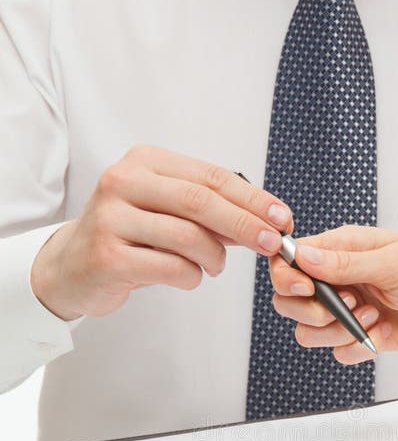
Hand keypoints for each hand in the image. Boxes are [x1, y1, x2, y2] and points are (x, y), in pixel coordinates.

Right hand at [31, 146, 292, 319]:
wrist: (71, 267)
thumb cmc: (130, 237)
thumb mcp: (167, 213)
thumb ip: (210, 213)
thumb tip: (267, 221)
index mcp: (145, 162)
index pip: (211, 176)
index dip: (252, 198)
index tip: (283, 217)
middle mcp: (124, 182)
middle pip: (201, 201)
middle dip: (246, 224)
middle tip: (273, 244)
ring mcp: (112, 218)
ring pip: (188, 236)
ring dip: (215, 257)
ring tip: (216, 267)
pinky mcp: (108, 255)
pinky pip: (170, 267)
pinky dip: (191, 277)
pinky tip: (189, 278)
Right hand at [270, 225, 397, 362]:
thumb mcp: (392, 263)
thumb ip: (343, 263)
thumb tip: (301, 255)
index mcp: (342, 250)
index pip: (291, 260)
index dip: (287, 276)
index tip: (306, 288)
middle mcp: (339, 280)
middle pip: (290, 300)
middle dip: (310, 310)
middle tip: (343, 307)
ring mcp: (348, 310)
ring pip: (309, 331)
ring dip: (336, 330)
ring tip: (371, 318)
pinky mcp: (361, 336)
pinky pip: (338, 351)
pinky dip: (357, 346)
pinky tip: (382, 332)